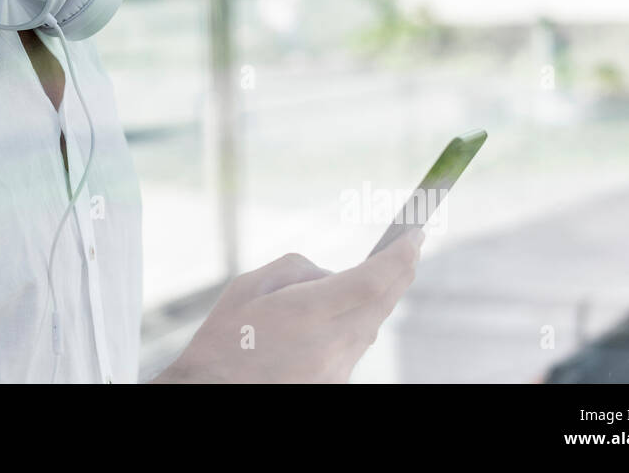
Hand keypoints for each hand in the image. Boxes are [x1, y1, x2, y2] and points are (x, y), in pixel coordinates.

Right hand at [151, 228, 423, 382]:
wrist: (212, 393)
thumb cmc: (224, 338)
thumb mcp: (249, 286)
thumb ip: (297, 270)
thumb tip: (330, 275)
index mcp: (308, 313)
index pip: (373, 280)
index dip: (400, 256)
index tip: (415, 236)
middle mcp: (331, 344)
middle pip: (383, 302)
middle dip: (401, 270)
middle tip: (411, 246)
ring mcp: (337, 369)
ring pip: (371, 324)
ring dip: (375, 297)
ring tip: (370, 275)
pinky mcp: (335, 383)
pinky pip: (355, 345)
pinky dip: (354, 323)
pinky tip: (339, 314)